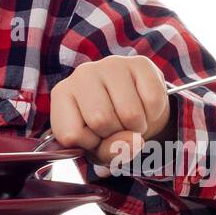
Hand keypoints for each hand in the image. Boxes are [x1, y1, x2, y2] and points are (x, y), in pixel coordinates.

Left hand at [49, 55, 175, 171]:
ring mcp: (111, 64)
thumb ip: (110, 152)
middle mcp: (82, 74)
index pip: (71, 134)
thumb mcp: (98, 149)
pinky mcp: (140, 62)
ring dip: (137, 127)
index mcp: (62, 94)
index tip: (93, 136)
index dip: (89, 144)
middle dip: (114, 134)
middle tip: (116, 127)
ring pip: (130, 113)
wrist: (133, 106)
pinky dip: (153, 115)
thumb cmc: (106, 128)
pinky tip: (144, 107)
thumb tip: (135, 141)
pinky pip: (153, 100)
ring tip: (130, 119)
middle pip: (101, 120)